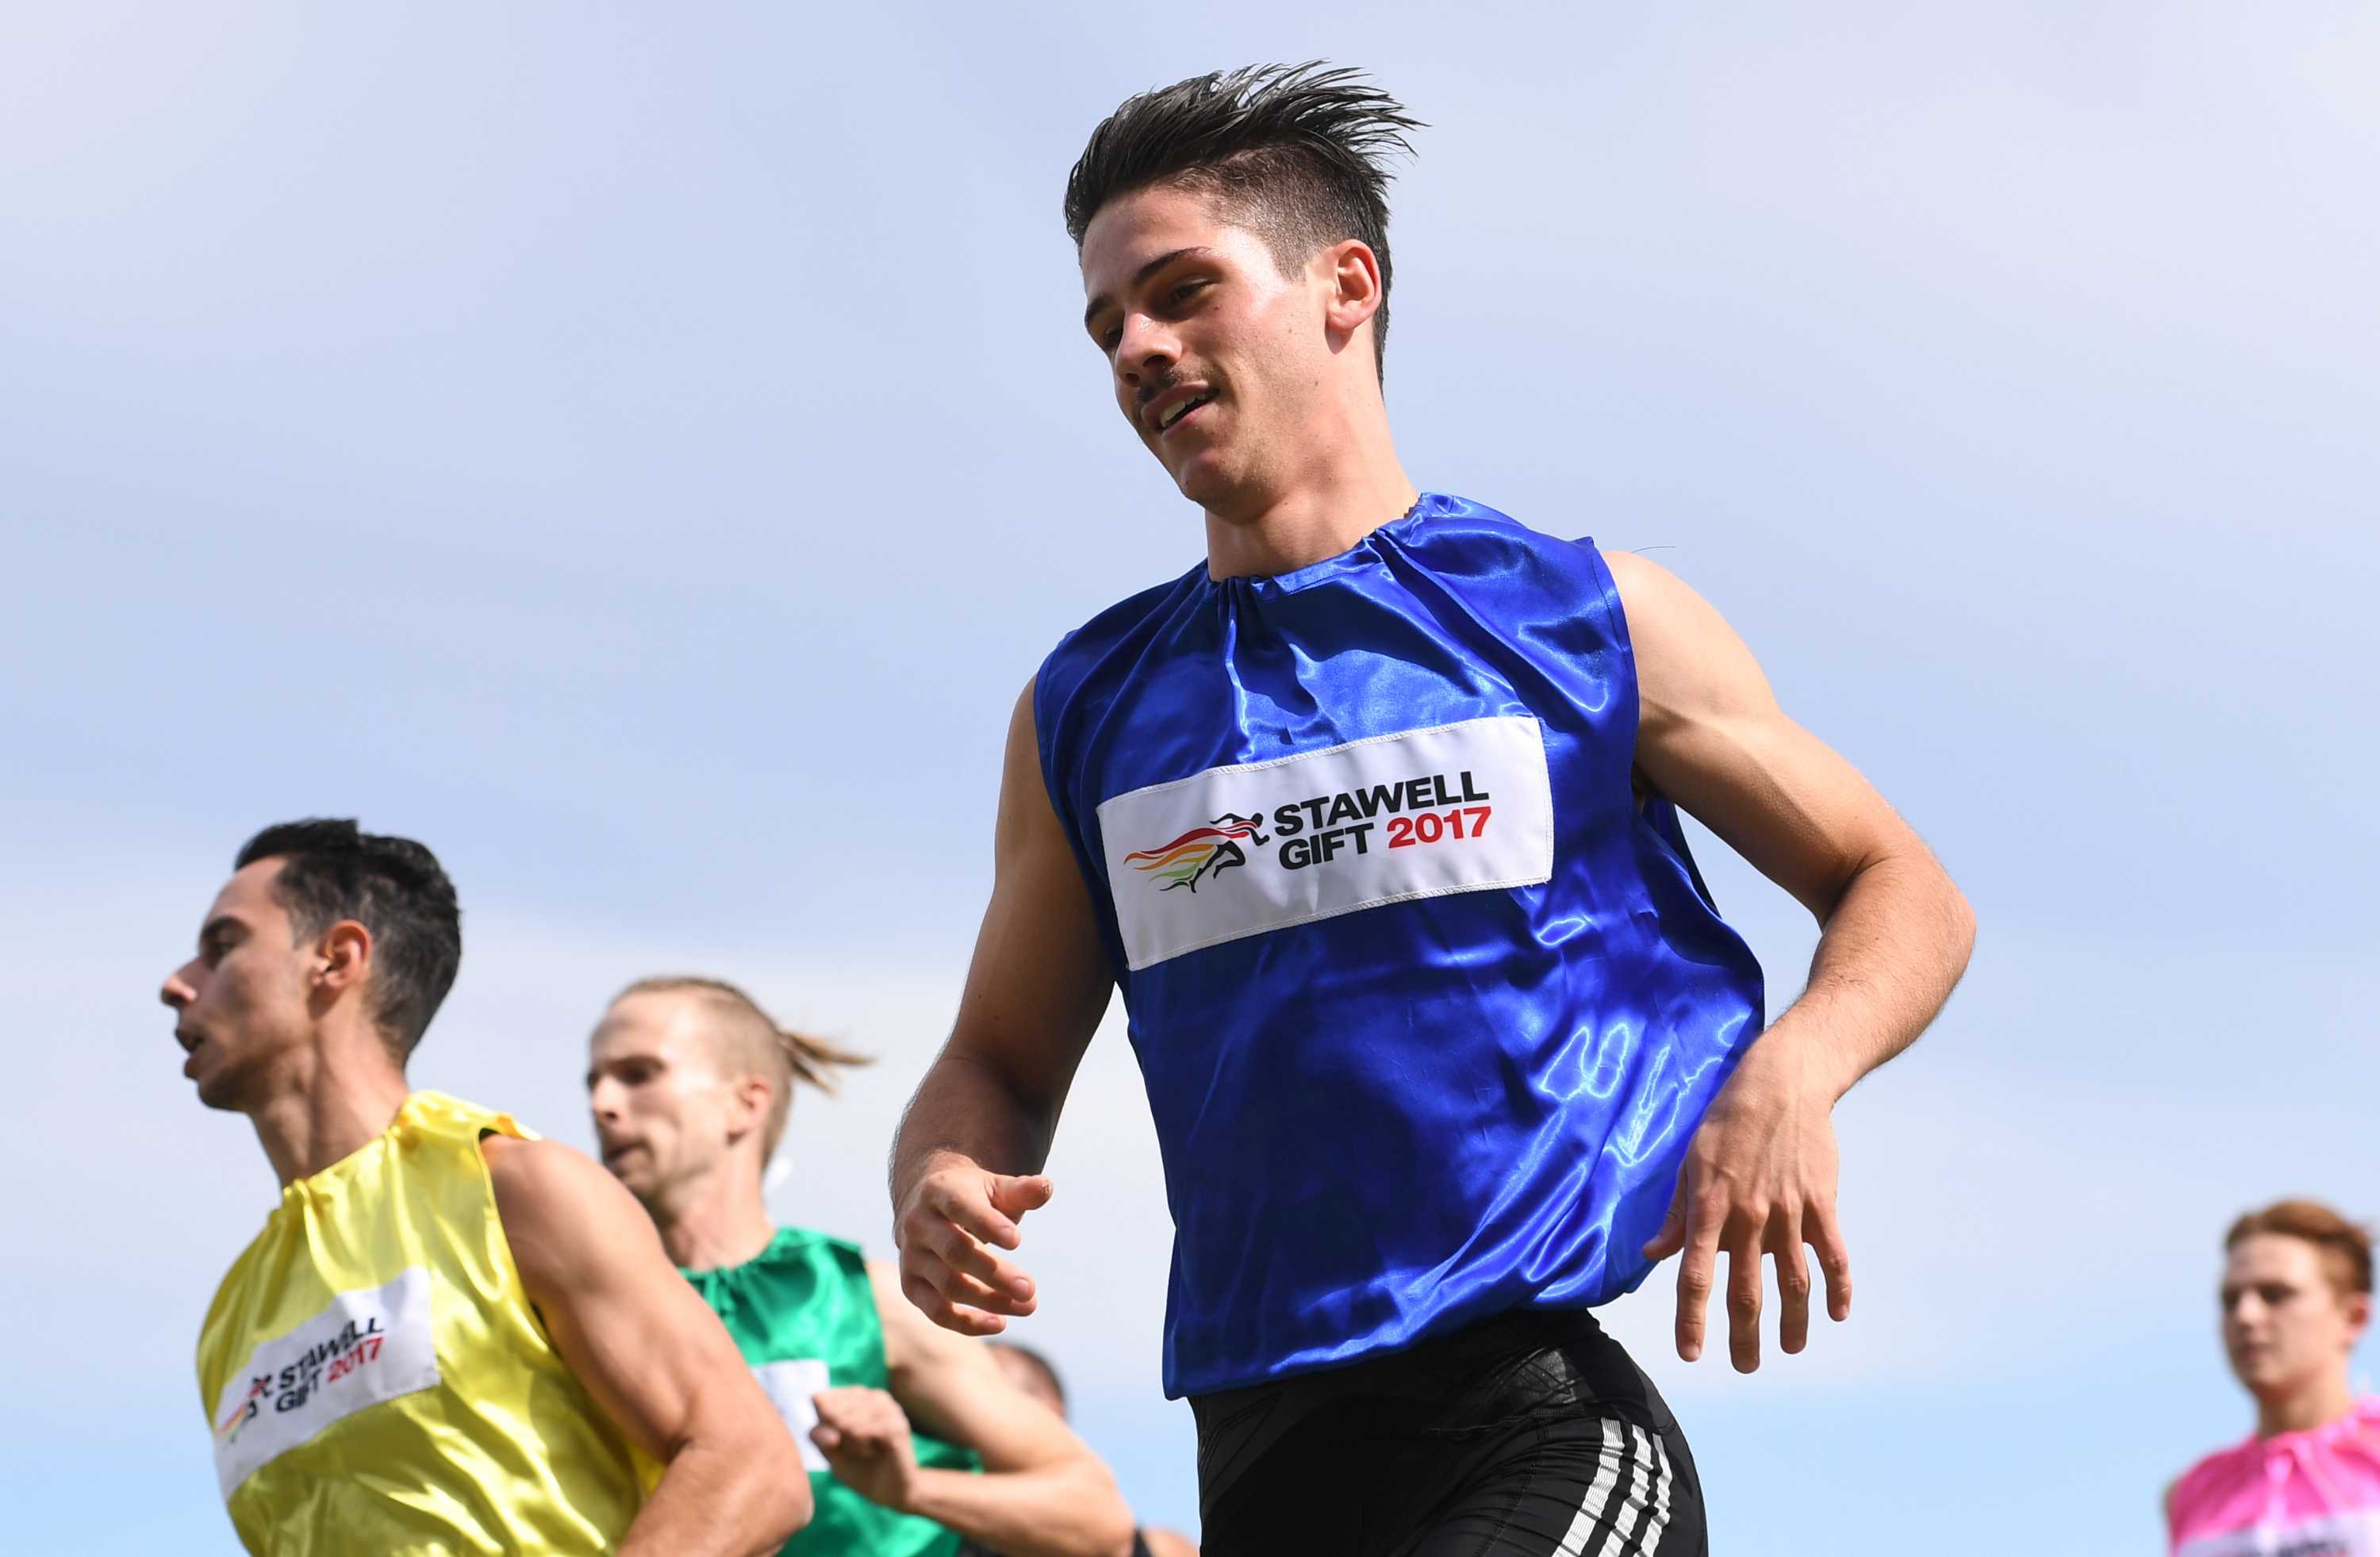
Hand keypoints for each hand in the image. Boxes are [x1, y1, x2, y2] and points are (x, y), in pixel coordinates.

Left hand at [811, 1387, 922, 1510]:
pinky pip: (864, 1431)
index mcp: (857, 1396)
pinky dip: (861, 1447)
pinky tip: (871, 1453)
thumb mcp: (831, 1454)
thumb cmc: (860, 1469)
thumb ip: (820, 1437)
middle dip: (836, 1436)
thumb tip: (817, 1428)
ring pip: (847, 1421)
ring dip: (848, 1444)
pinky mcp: (897, 1425)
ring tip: (864, 1452)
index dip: (822, 1426)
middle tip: (854, 1450)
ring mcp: (889, 1408)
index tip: (837, 1441)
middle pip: (831, 1411)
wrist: (892, 1492)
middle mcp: (874, 1396)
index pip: (821, 1399)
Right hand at [894, 1154, 1050, 1335]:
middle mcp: (918, 1224)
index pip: (959, 1207)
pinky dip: (968, 1322)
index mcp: (938, 1191)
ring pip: (948, 1285)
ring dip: (989, 1300)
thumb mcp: (995, 1188)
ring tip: (1028, 1305)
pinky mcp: (912, 1286)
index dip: (986, 1224)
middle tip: (1030, 1288)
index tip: (1017, 1241)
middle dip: (994, 1272)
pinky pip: (937, 1311)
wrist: (926, 1207)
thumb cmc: (973, 1197)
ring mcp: (911, 1257)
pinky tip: (1000, 1323)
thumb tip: (1046, 1187)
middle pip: (955, 1251)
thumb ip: (1020, 1191)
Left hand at [1641, 1039, 1851, 1370]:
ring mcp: (1789, 1213)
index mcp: (1710, 1208)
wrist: (1781, 1084)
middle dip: (1744, 1336)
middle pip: (1746, 1291)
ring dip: (1792, 1323)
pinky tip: (1836, 1314)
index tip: (1690, 1354)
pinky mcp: (1821, 1204)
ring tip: (1788, 1348)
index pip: (1696, 1276)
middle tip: (1745, 1366)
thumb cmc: (1727, 1121)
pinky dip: (1837, 1288)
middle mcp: (1749, 1218)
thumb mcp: (1689, 1163)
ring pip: (1793, 1284)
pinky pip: (1833, 1256)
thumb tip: (1654, 1254)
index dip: (1691, 1319)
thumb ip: (1677, 1215)